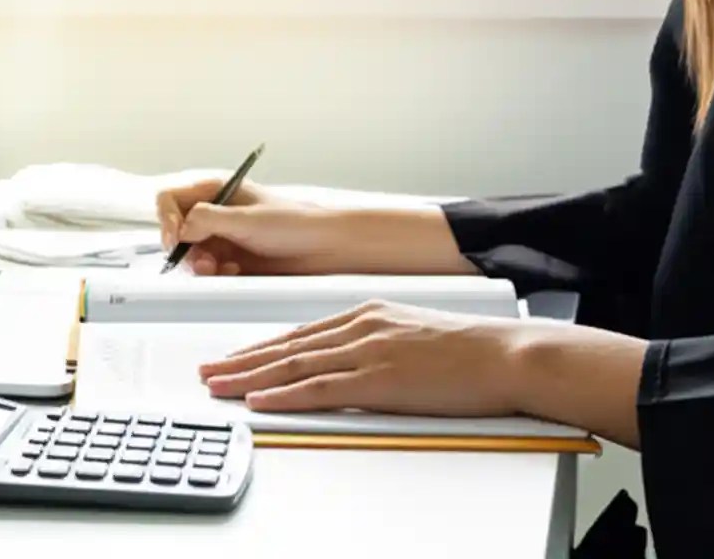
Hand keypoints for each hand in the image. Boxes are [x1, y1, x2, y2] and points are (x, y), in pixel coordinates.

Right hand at [155, 177, 338, 275]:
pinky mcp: (230, 259)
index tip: (175, 239)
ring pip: (189, 253)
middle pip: (175, 230)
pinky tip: (233, 272)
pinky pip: (207, 270)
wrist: (324, 248)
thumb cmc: (293, 224)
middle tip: (204, 261)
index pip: (170, 199)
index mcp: (215, 191)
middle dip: (185, 248)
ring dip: (200, 264)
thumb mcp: (246, 219)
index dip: (166, 219)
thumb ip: (207, 221)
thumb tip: (180, 230)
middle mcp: (214, 212)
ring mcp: (222, 236)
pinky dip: (214, 274)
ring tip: (222, 269)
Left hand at [198, 300, 523, 415]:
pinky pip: (319, 389)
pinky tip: (259, 400)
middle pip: (286, 347)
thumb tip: (352, 361)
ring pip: (292, 366)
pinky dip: (284, 395)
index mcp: (366, 314)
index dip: (261, 348)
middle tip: (208, 370)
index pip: (299, 333)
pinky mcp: (378, 380)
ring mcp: (367, 352)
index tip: (235, 356)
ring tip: (218, 386)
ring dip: (249, 378)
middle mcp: (359, 328)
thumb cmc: (468, 349)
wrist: (504, 354)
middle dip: (241, 360)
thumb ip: (376, 341)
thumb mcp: (411, 332)